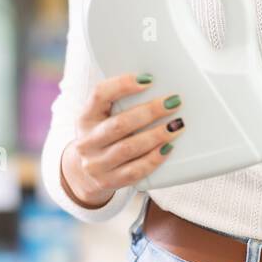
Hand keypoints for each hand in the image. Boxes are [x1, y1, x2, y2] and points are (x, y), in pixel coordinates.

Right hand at [61, 74, 183, 207]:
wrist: (84, 173)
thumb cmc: (103, 135)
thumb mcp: (101, 117)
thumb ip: (120, 102)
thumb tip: (157, 84)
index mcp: (85, 118)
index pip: (100, 95)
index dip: (123, 85)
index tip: (149, 80)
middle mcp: (87, 142)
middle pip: (120, 124)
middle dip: (150, 112)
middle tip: (174, 102)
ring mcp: (96, 164)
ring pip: (129, 148)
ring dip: (157, 136)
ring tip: (177, 125)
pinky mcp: (109, 181)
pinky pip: (135, 171)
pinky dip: (154, 159)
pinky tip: (168, 148)